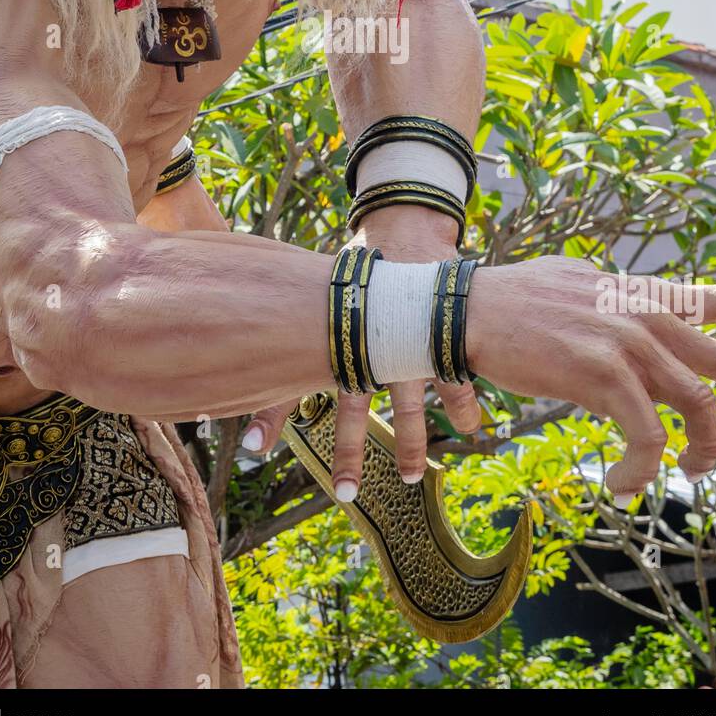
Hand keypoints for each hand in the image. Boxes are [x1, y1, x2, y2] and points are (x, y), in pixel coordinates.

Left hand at [242, 208, 480, 496]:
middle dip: (346, 451)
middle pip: (353, 406)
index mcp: (334, 331)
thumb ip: (291, 315)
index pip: (296, 374)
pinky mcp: (445, 337)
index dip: (272, 410)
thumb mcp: (324, 285)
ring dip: (406, 443)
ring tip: (406, 478)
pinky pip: (459, 380)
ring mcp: (409, 343)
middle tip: (341, 494)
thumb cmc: (361, 263)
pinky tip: (470, 430)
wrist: (408, 221)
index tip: (253, 448)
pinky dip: (466, 406)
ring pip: (409, 404)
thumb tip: (245, 335)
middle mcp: (368, 343)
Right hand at [467, 256, 715, 502]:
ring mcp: (628, 344)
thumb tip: (623, 303)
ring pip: (700, 408)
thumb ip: (612, 297)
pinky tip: (622, 482)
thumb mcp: (577, 283)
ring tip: (687, 471)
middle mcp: (646, 314)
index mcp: (641, 292)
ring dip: (704, 450)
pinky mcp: (603, 376)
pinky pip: (648, 437)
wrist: (470, 309)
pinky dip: (643, 468)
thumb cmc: (512, 300)